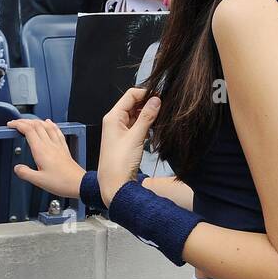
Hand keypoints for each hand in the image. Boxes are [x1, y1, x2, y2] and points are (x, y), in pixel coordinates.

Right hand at [8, 118, 84, 198]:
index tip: (11, 125)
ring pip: (46, 126)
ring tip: (29, 121)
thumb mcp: (38, 181)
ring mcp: (57, 145)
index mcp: (41, 151)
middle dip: (24, 121)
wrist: (79, 184)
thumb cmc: (61, 182)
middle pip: (36, 125)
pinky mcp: (64, 148)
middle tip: (16, 123)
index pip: (28, 130)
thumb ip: (25, 173)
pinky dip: (51, 125)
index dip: (18, 125)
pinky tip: (50, 123)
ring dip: (36, 121)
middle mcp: (49, 145)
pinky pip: (57, 131)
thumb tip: (17, 167)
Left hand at [98, 87, 161, 205]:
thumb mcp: (136, 136)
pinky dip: (145, 126)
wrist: (114, 185)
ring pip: (136, 115)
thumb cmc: (120, 162)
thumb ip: (147, 116)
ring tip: (160, 119)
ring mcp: (120, 131)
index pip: (130, 95)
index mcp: (113, 117)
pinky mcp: (125, 140)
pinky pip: (136, 127)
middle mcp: (115, 121)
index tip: (161, 97)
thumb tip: (156, 100)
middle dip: (148, 104)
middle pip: (133, 104)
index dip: (145, 93)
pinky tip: (154, 131)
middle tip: (164, 108)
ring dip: (148, 116)